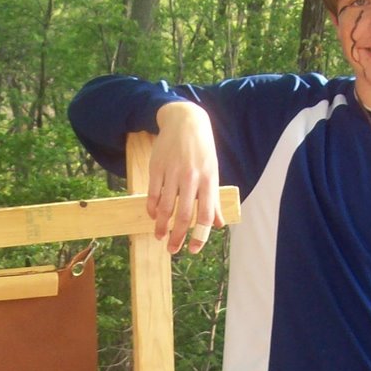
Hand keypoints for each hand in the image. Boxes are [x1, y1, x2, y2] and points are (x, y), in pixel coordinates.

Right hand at [149, 102, 224, 254]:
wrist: (185, 120)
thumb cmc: (202, 149)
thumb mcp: (212, 172)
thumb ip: (213, 200)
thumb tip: (218, 224)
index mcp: (208, 180)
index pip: (205, 214)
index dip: (199, 235)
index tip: (193, 249)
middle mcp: (191, 178)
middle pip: (183, 214)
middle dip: (177, 236)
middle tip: (172, 249)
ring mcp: (172, 172)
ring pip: (165, 206)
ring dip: (161, 226)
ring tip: (160, 236)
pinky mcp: (157, 167)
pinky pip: (153, 193)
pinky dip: (152, 208)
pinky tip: (153, 216)